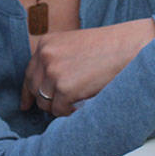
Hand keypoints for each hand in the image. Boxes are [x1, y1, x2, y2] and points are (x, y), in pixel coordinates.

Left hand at [21, 18, 154, 115]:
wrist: (128, 47)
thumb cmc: (108, 47)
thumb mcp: (73, 46)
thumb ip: (56, 60)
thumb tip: (46, 86)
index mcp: (46, 44)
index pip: (29, 73)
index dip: (28, 92)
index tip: (26, 105)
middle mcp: (45, 57)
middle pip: (35, 91)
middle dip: (47, 101)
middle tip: (61, 105)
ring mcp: (53, 73)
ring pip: (46, 104)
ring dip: (61, 107)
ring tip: (79, 99)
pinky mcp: (65, 89)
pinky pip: (60, 111)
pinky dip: (71, 112)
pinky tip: (84, 103)